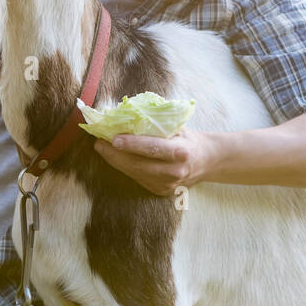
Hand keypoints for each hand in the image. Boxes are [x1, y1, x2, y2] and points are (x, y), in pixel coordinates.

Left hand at [93, 127, 217, 196]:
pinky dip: (125, 167)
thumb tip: (127, 114)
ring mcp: (167, 185)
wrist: (205, 161)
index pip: (153, 148)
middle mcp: (175, 172)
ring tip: (103, 148)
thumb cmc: (188, 139)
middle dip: (115, 154)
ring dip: (116, 161)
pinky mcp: (160, 191)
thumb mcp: (178, 127)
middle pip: (139, 164)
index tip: (114, 138)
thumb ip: (156, 124)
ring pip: (135, 173)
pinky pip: (137, 178)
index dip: (132, 144)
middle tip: (99, 142)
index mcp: (182, 152)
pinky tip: (116, 157)